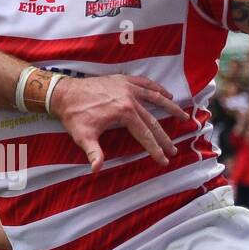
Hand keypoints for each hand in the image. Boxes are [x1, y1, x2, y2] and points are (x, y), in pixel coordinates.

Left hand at [48, 74, 186, 172]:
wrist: (63, 93)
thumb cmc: (73, 115)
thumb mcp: (82, 136)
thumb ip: (93, 152)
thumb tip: (96, 169)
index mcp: (124, 113)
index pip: (145, 135)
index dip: (155, 150)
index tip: (164, 161)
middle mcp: (129, 98)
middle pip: (152, 120)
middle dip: (164, 137)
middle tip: (174, 150)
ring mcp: (127, 87)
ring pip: (155, 98)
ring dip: (170, 108)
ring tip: (185, 117)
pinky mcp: (122, 79)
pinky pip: (144, 83)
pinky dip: (157, 88)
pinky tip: (167, 94)